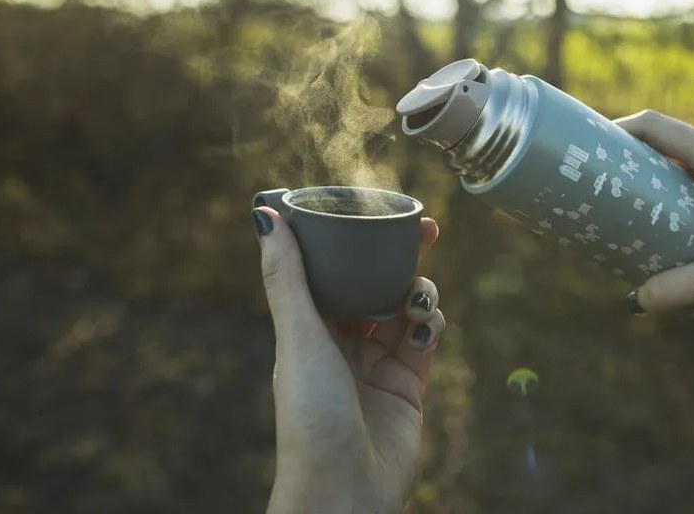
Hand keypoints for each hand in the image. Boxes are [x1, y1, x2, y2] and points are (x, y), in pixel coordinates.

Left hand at [251, 208, 444, 513]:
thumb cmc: (311, 418)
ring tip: (417, 303)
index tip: (379, 208)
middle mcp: (344, 340)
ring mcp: (379, 361)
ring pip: (406, 305)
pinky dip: (431, 324)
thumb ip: (287, 278)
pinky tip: (424, 329)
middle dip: (401, 254)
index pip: (334, 268)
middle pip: (376, 281)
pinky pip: (427, 336)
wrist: (347, 492)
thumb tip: (262, 215)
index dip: (356, 237)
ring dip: (419, 291)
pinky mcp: (410, 382)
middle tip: (428, 228)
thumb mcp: (299, 338)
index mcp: (310, 327)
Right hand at [613, 110, 693, 315]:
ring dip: (660, 174)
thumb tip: (633, 303)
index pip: (658, 125)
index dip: (618, 129)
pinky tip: (677, 220)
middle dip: (632, 157)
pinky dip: (684, 186)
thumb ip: (676, 290)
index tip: (589, 147)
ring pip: (692, 158)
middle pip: (671, 139)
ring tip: (632, 205)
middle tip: (601, 183)